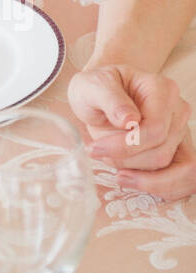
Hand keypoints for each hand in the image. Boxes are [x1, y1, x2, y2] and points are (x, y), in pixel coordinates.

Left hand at [68, 65, 195, 200]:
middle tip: (97, 151)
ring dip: (136, 173)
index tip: (95, 149)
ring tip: (110, 159)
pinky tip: (129, 179)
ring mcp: (181, 131)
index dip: (126, 146)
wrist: (102, 94)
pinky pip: (182, 179)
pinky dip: (156, 186)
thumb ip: (110, 99)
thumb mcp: (91, 86)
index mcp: (161, 89)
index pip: (155, 129)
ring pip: (169, 169)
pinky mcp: (179, 149)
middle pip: (161, 153)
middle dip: (125, 160)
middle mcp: (177, 110)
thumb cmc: (97, 88)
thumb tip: (129, 120)